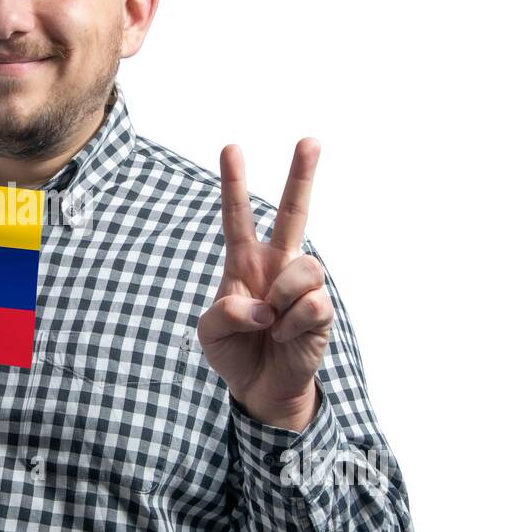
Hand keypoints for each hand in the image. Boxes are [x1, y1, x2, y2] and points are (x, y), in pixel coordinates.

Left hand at [197, 138, 332, 431]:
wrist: (260, 391)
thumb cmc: (235, 351)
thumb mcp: (210, 332)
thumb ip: (225, 311)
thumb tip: (263, 305)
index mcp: (245, 263)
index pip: (237, 217)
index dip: (233, 184)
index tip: (231, 147)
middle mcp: (276, 266)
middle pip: (292, 213)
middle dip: (302, 176)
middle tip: (310, 140)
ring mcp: (301, 288)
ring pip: (305, 266)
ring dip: (283, 298)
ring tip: (273, 324)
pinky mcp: (321, 312)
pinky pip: (312, 304)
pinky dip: (292, 326)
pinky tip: (286, 338)